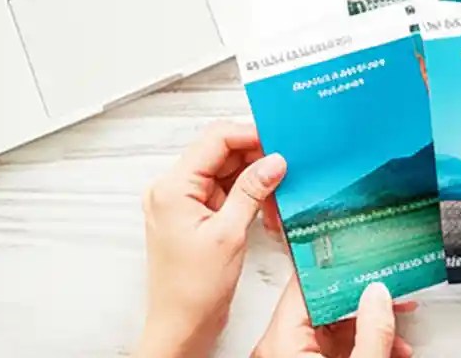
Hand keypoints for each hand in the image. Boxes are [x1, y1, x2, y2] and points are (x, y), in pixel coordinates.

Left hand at [134, 121, 286, 357]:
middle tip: (287, 167)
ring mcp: (183, 203)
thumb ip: (252, 190)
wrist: (181, 325)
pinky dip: (248, 194)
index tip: (280, 142)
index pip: (215, 140)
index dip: (250, 136)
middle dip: (256, 158)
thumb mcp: (230, 234)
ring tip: (279, 193)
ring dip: (254, 178)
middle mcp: (173, 190)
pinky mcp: (195, 215)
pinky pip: (225, 191)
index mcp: (172, 188)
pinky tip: (268, 205)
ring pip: (226, 171)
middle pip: (220, 153)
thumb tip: (274, 161)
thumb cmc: (192, 290)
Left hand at [252, 280, 416, 357]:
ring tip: (401, 331)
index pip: (305, 285)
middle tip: (392, 288)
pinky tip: (391, 350)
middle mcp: (279, 350)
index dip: (336, 264)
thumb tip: (378, 295)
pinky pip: (333, 351)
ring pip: (332, 329)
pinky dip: (363, 347)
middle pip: (323, 305)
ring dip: (370, 326)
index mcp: (280, 343)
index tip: (361, 249)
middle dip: (364, 300)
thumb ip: (372, 331)